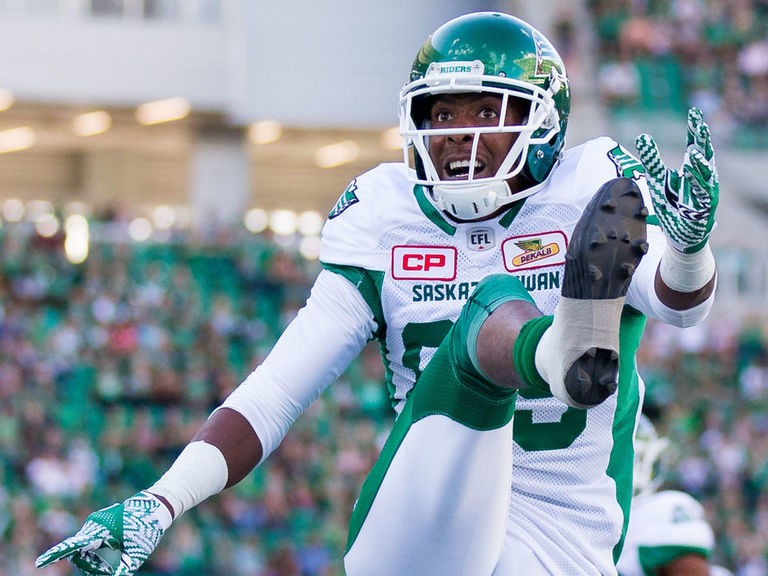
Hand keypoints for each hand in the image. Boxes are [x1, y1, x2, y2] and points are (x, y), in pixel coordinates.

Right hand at [35, 491, 168, 575]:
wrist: (157, 506)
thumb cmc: (147, 528)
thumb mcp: (137, 554)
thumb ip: (122, 571)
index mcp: (102, 530)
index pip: (73, 545)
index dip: (55, 555)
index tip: (40, 563)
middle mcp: (94, 524)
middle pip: (78, 553)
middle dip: (88, 567)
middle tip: (108, 572)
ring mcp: (95, 522)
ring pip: (82, 549)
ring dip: (91, 561)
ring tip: (109, 567)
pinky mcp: (99, 523)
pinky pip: (88, 543)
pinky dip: (93, 554)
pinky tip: (107, 559)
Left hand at [635, 107, 717, 252]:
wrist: (680, 235)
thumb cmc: (672, 206)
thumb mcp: (658, 180)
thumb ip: (652, 160)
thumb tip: (642, 136)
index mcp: (692, 169)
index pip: (695, 144)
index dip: (695, 129)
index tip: (693, 112)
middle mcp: (702, 177)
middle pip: (704, 154)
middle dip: (701, 140)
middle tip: (698, 124)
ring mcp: (705, 191)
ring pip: (705, 174)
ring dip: (700, 163)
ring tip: (692, 151)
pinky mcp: (705, 207)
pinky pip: (704, 193)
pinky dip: (700, 183)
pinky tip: (695, 173)